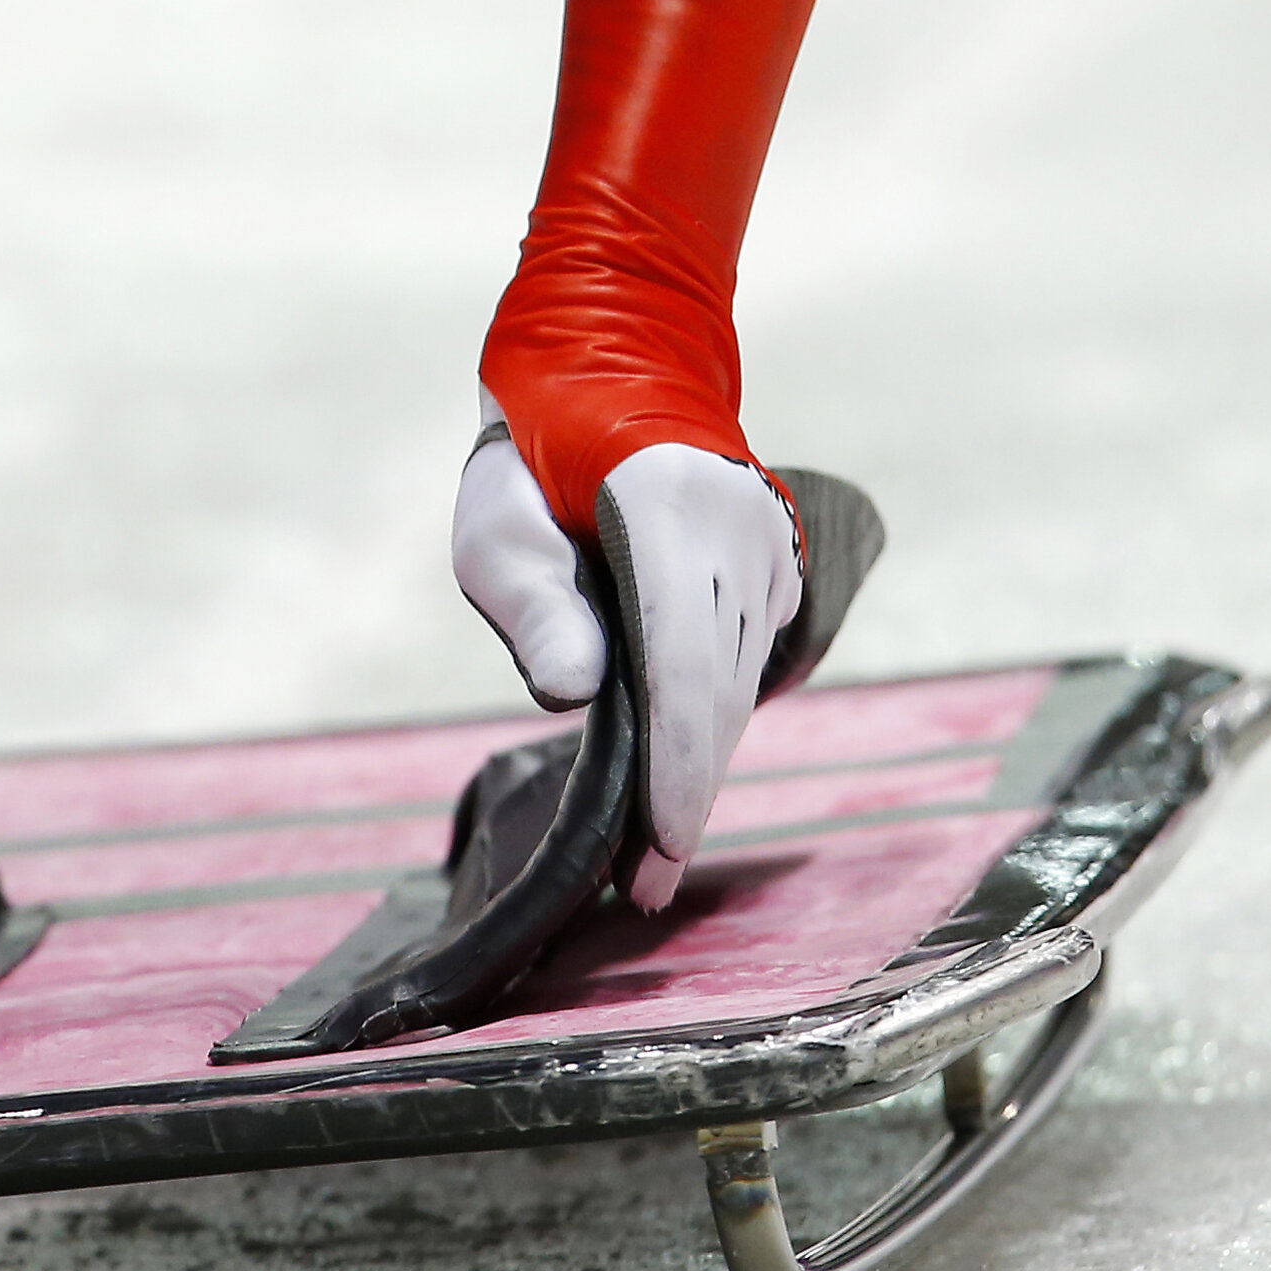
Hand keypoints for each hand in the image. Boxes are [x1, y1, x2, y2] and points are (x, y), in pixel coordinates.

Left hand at [453, 419, 798, 908]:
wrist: (602, 383)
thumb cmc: (526, 468)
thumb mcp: (496, 532)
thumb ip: (535, 610)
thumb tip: (577, 696)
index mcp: (669, 510)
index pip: (686, 661)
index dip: (678, 762)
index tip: (660, 841)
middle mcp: (740, 529)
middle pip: (721, 692)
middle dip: (687, 795)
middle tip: (643, 887)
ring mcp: (768, 545)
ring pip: (739, 686)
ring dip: (701, 771)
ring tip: (654, 858)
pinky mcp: (775, 566)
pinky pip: (746, 664)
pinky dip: (712, 726)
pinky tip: (678, 781)